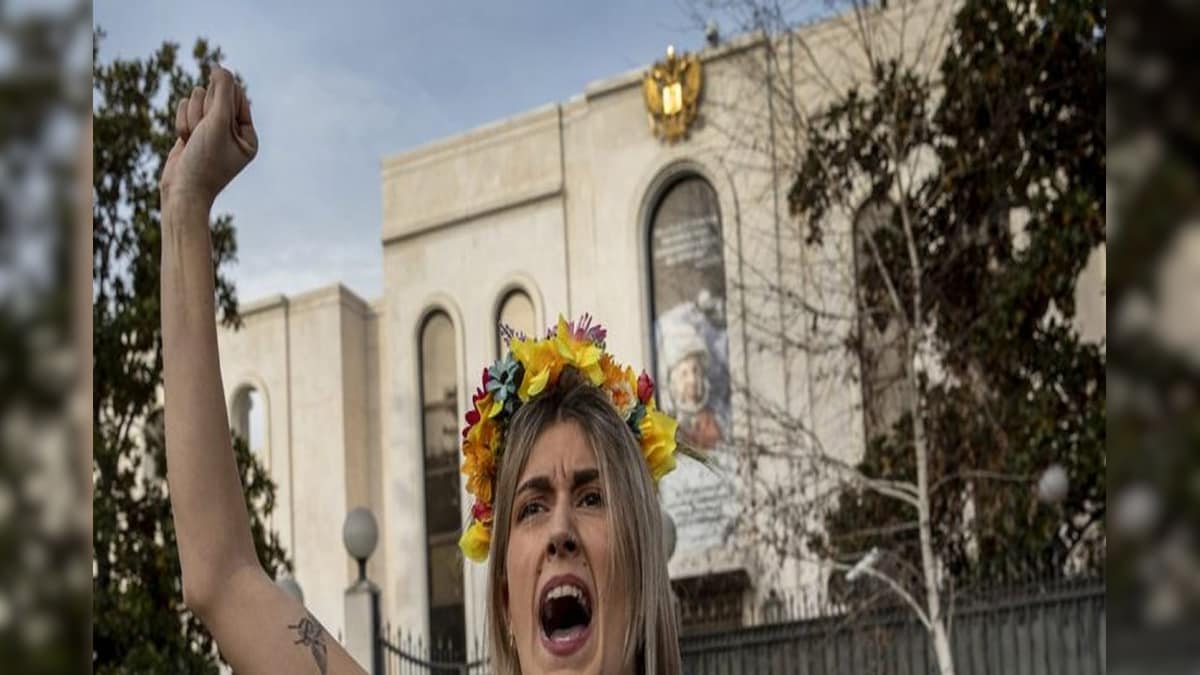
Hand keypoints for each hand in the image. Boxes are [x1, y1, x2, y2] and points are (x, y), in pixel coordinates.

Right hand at [160, 65, 257, 208]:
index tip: (214, 120)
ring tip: (192, 140)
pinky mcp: (192, 129)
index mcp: (248, 135)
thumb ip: (222, 92)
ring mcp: (210, 130)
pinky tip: (183, 142)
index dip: (221, 101)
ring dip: (191, 117)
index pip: (237, 95)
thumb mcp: (218, 123)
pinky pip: (184, 106)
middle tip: (203, 134)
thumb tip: (219, 67)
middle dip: (204, 111)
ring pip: (197, 97)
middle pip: (216, 94)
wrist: (181, 190)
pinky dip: (181, 122)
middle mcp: (232, 131)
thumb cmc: (204, 161)